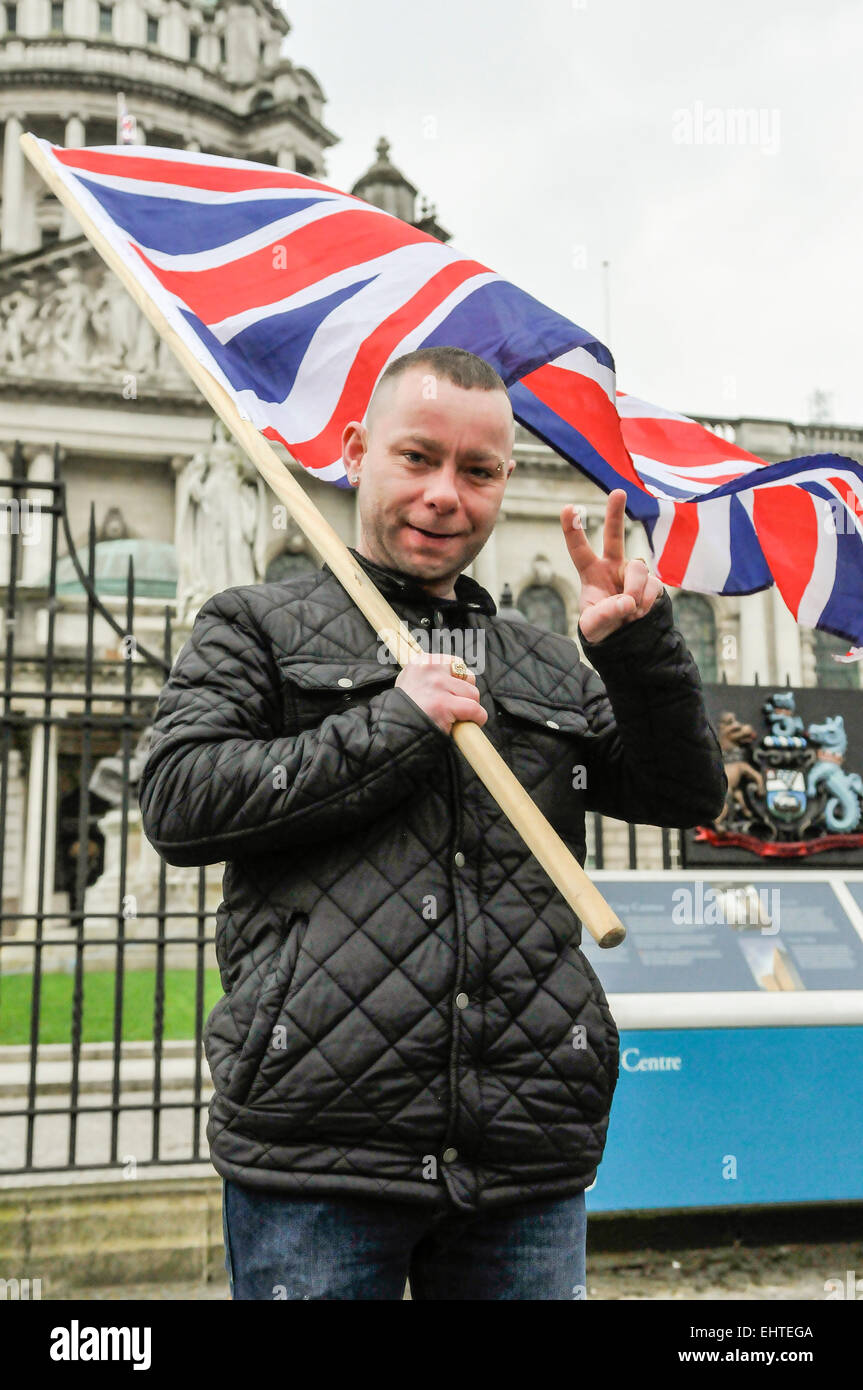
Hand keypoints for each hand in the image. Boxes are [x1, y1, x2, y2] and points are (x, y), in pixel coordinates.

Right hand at [395, 652, 487, 734]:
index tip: (453, 693)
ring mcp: (436, 686)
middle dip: (466, 695)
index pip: (456, 663)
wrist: (393, 732)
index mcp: (422, 661)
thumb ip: (431, 676)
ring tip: (453, 718)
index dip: (459, 681)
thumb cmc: (405, 711)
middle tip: (454, 707)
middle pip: (469, 677)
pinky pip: (474, 709)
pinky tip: (464, 725)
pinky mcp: (443, 704)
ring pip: (473, 694)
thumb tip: (459, 676)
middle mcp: (429, 668)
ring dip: (469, 709)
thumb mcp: (412, 683)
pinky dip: (476, 719)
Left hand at [561, 489, 663, 643]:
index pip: (579, 549)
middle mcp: (613, 566)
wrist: (626, 640)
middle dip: (615, 513)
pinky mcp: (653, 582)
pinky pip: (653, 586)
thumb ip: (604, 615)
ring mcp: (634, 572)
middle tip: (618, 492)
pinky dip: (645, 603)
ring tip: (629, 612)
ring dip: (633, 591)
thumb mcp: (592, 627)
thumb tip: (627, 601)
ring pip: (638, 568)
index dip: (572, 530)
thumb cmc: (602, 629)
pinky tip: (639, 613)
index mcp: (591, 572)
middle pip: (614, 536)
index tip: (568, 508)